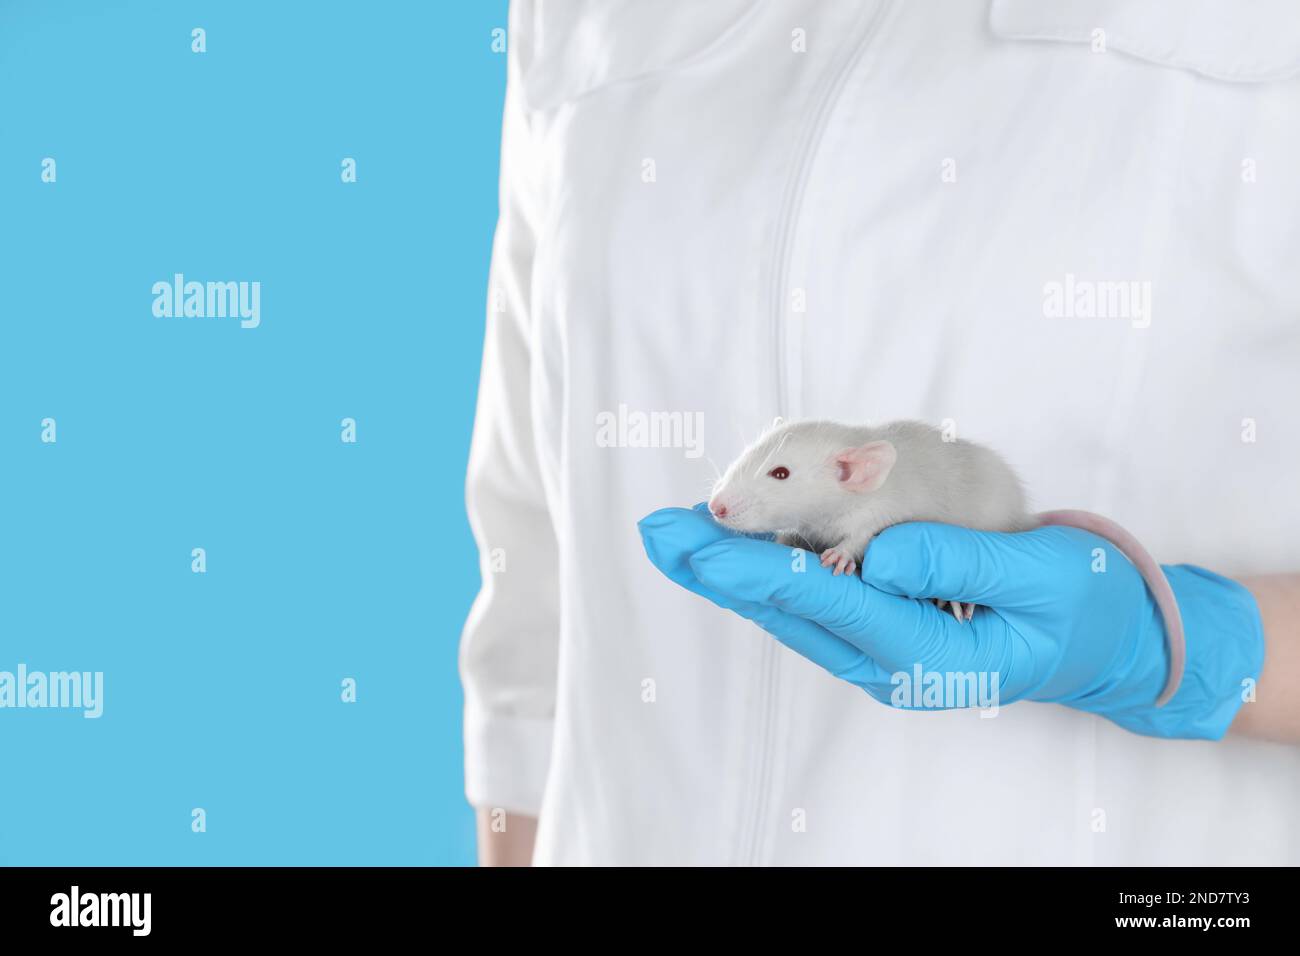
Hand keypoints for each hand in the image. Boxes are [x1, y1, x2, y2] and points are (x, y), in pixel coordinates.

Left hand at [638, 505, 1263, 738]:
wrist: (1105, 643)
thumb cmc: (1082, 604)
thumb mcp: (1039, 577)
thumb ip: (959, 566)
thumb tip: (878, 553)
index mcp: (929, 657)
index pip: (829, 602)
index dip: (757, 568)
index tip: (697, 542)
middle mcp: (890, 666)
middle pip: (788, 613)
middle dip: (717, 571)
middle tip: (655, 532)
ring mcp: (882, 657)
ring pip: (791, 614)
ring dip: (731, 574)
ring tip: (675, 537)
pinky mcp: (883, 638)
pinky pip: (814, 608)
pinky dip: (768, 578)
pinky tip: (734, 555)